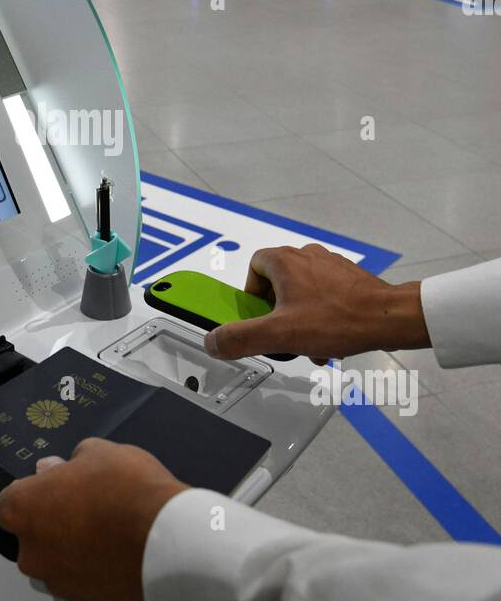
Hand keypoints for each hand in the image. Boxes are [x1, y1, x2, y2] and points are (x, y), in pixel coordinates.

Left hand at [0, 438, 187, 600]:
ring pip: (56, 564)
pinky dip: (95, 575)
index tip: (50, 489)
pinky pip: (82, 586)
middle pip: (31, 537)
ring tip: (108, 534)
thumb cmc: (132, 495)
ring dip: (72, 552)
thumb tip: (58, 468)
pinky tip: (118, 557)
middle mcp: (32, 552)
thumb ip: (68, 461)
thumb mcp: (99, 452)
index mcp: (24, 508)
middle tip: (86, 508)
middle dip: (52, 524)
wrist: (170, 543)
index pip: (6, 503)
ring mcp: (58, 582)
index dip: (31, 494)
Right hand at [205, 243, 428, 362]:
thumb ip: (241, 338)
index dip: (251, 296)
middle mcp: (306, 255)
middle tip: (286, 337)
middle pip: (278, 284)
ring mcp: (330, 265)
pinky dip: (322, 318)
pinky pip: (325, 297)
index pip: (253, 268)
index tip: (260, 319)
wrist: (389, 318)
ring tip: (312, 345)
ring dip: (301, 320)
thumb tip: (212, 342)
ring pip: (303, 293)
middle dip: (278, 314)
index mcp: (284, 261)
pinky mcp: (350, 278)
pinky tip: (331, 340)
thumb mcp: (280, 334)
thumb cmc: (335, 320)